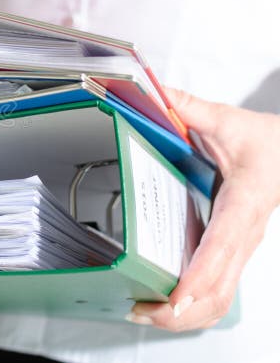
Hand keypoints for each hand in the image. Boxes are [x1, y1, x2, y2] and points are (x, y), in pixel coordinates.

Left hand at [126, 88, 279, 330]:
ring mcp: (241, 248)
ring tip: (143, 314)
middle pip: (219, 288)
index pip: (222, 244)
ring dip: (185, 315)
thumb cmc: (266, 142)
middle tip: (141, 312)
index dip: (200, 274)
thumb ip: (189, 107)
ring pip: (221, 298)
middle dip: (181, 308)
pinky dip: (193, 307)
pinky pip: (219, 291)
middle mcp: (245, 234)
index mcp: (245, 202)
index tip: (176, 295)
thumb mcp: (227, 120)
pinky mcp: (233, 253)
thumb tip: (153, 91)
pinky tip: (162, 307)